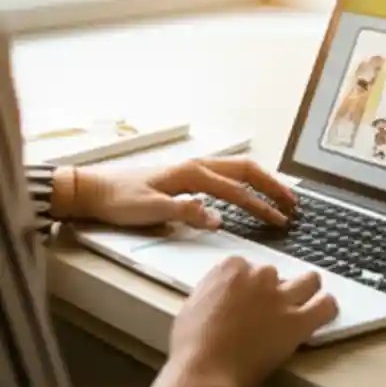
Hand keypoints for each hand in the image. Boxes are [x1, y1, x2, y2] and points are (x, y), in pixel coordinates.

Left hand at [60, 158, 296, 228]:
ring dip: (262, 180)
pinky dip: (246, 181)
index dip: (260, 206)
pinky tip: (249, 192)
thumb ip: (186, 212)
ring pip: (238, 169)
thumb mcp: (150, 210)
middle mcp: (197, 166)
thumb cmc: (118, 201)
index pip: (236, 190)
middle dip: (273, 185)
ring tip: (281, 196)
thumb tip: (218, 218)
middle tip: (293, 203)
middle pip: (246, 170)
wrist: (92, 190)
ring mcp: (193, 168)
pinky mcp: (187, 175)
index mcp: (192, 174)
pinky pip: (226, 174)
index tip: (279, 220)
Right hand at [129, 257, 337, 386]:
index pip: (246, 266)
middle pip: (275, 275)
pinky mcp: (299, 321)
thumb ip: (214, 292)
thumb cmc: (191, 346)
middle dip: (272, 289)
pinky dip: (327, 308)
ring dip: (307, 290)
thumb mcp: (192, 305)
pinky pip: (327, 306)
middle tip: (265, 311)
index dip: (246, 285)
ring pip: (310, 280)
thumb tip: (223, 295)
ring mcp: (282, 298)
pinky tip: (320, 316)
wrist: (205, 371)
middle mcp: (260, 277)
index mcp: (231, 269)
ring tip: (301, 305)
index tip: (243, 300)